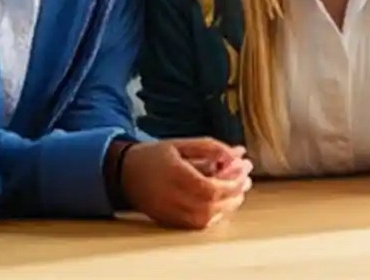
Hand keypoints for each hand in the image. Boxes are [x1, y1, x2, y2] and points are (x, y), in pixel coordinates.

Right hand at [119, 138, 252, 228]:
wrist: (123, 173)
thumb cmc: (154, 155)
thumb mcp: (181, 144)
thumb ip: (211, 148)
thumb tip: (239, 152)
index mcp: (174, 174)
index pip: (210, 187)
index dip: (232, 181)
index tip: (245, 168)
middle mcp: (170, 197)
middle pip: (210, 205)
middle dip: (234, 192)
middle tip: (246, 179)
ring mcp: (168, 212)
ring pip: (205, 218)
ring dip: (227, 205)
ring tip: (238, 190)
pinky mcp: (168, 221)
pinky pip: (196, 225)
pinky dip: (214, 215)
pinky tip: (221, 202)